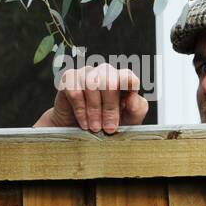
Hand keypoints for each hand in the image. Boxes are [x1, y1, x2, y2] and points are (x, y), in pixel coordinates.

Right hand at [34, 64, 148, 132]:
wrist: (79, 132)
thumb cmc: (106, 124)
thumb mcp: (128, 121)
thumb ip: (137, 109)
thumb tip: (133, 100)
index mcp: (122, 80)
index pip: (128, 76)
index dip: (129, 87)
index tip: (127, 105)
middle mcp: (104, 72)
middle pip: (109, 81)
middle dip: (110, 108)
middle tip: (109, 128)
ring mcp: (86, 73)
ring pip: (91, 85)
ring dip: (94, 111)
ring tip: (95, 128)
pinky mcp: (68, 79)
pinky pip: (75, 90)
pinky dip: (80, 110)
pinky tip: (84, 122)